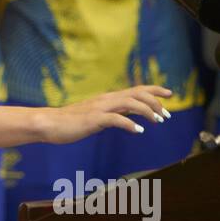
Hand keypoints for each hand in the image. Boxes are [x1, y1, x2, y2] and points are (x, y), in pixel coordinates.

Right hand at [35, 85, 172, 142]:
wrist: (49, 123)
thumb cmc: (71, 122)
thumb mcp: (96, 116)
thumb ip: (112, 114)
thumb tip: (127, 118)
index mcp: (108, 98)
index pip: (135, 89)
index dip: (154, 90)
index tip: (169, 94)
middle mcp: (106, 99)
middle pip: (137, 93)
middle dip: (155, 102)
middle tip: (167, 115)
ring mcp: (100, 108)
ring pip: (130, 103)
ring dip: (147, 111)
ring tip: (158, 121)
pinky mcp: (93, 119)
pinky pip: (115, 119)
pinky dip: (129, 124)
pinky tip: (139, 131)